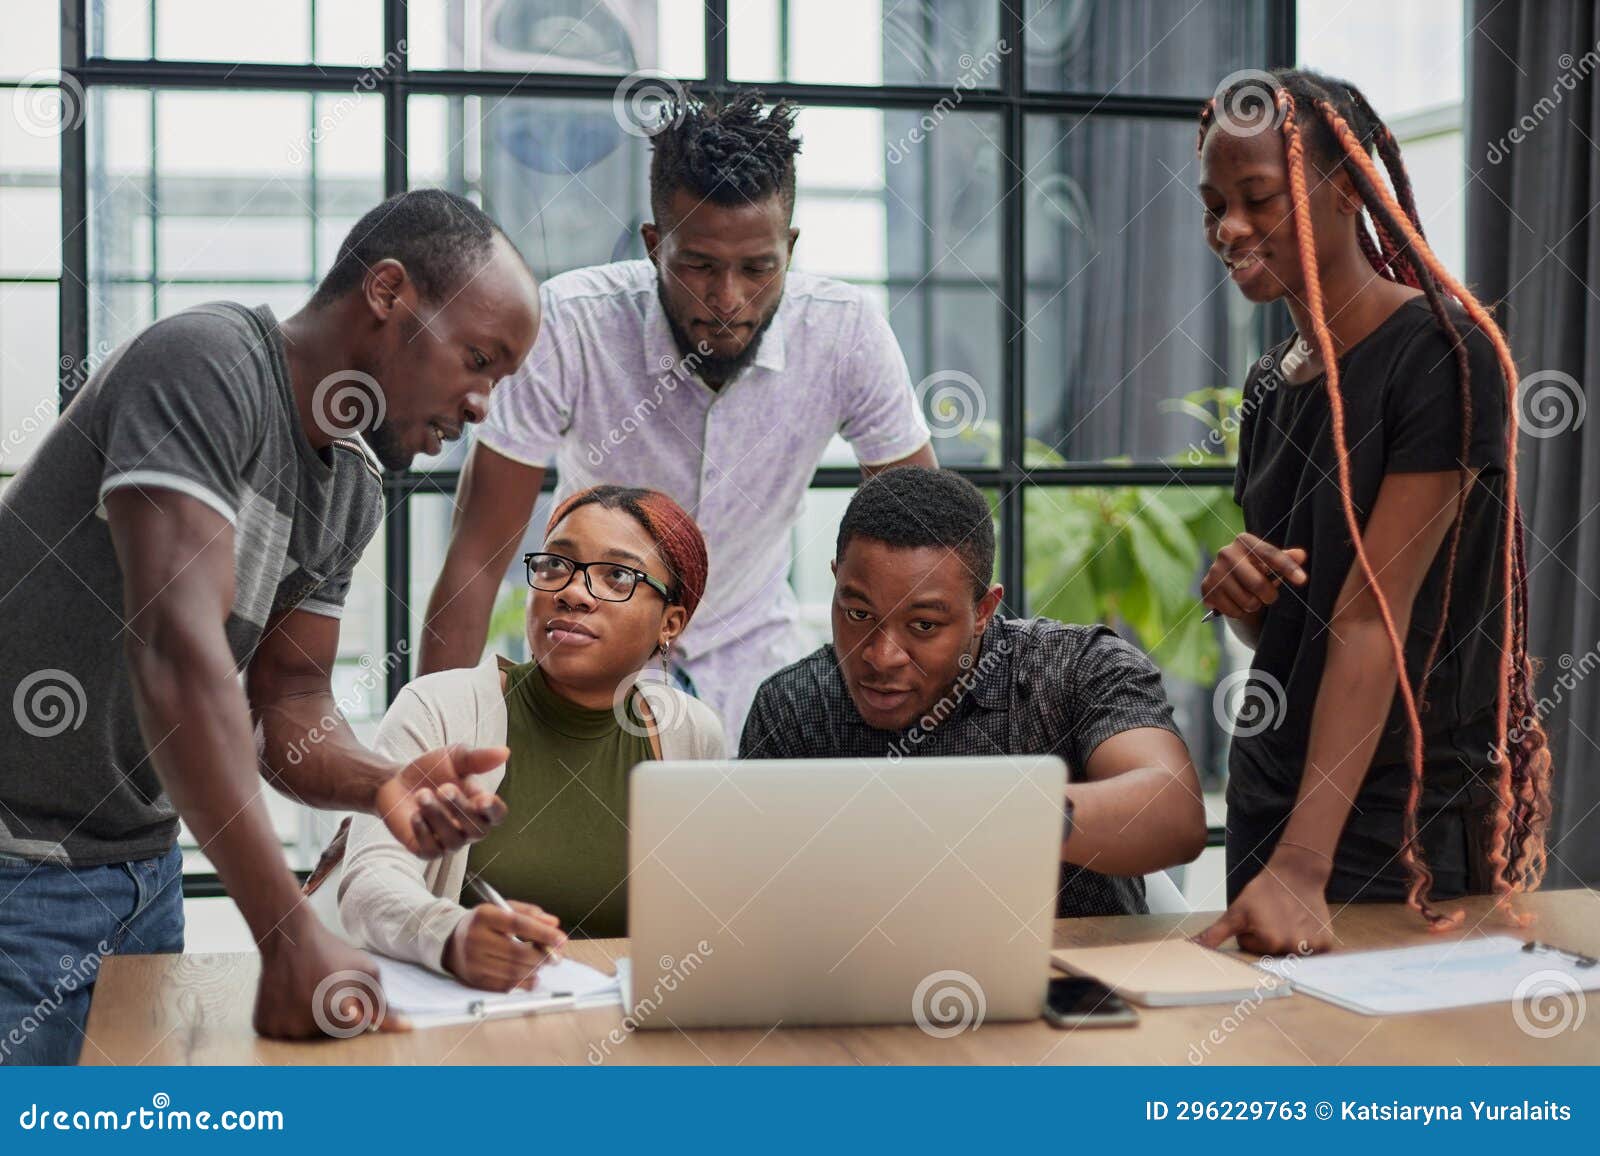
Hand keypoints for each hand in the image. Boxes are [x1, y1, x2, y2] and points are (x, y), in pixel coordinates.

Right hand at [254, 914, 408, 1038]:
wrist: (289, 940)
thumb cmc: (333, 954)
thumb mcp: (367, 972)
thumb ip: (383, 1005)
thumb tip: (405, 1029)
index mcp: (335, 1014)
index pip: (354, 1030)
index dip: (355, 1012)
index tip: (349, 998)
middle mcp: (307, 1026)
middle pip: (330, 1036)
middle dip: (335, 1017)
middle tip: (326, 989)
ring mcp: (284, 1029)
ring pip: (307, 1036)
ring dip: (312, 1019)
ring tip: (309, 990)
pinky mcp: (265, 1028)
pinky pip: (285, 1034)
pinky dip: (291, 1020)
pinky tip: (292, 997)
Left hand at [373, 744, 509, 857]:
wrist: (396, 780)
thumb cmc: (432, 769)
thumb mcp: (455, 758)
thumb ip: (478, 758)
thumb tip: (505, 752)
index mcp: (481, 806)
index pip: (498, 815)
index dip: (493, 810)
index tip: (483, 799)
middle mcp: (469, 829)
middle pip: (477, 830)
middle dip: (460, 808)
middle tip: (442, 788)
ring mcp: (449, 842)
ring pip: (453, 841)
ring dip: (437, 817)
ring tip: (421, 794)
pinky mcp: (427, 851)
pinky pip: (432, 851)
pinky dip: (424, 833)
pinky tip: (415, 815)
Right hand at [444, 901, 567, 991]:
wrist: (451, 943)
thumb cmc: (484, 925)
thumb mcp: (502, 910)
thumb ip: (529, 913)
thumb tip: (554, 924)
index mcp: (483, 916)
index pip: (517, 924)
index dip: (542, 933)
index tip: (561, 939)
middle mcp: (475, 939)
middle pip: (517, 952)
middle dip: (543, 955)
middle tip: (556, 955)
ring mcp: (473, 962)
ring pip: (514, 971)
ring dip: (536, 968)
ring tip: (542, 962)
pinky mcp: (475, 980)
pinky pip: (506, 985)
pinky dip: (525, 982)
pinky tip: (531, 974)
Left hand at [1194, 845, 1335, 955]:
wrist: (1296, 875)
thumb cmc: (1263, 892)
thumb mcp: (1235, 912)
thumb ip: (1213, 934)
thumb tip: (1191, 946)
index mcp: (1268, 941)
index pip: (1251, 949)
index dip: (1250, 934)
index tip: (1257, 919)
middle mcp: (1291, 947)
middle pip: (1270, 954)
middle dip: (1268, 940)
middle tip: (1272, 919)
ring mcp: (1311, 947)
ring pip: (1290, 954)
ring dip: (1287, 941)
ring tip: (1287, 921)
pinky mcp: (1325, 944)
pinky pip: (1311, 952)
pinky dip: (1306, 942)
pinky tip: (1301, 924)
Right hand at [1201, 533, 1307, 620]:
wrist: (1225, 581)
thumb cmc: (1254, 568)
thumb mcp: (1270, 562)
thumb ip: (1285, 558)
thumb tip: (1301, 555)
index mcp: (1244, 541)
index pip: (1270, 554)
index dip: (1287, 567)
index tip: (1302, 580)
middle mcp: (1226, 553)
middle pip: (1258, 584)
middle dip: (1269, 596)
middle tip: (1268, 596)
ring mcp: (1214, 572)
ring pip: (1247, 601)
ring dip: (1254, 605)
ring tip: (1250, 598)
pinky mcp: (1206, 589)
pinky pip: (1233, 611)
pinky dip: (1240, 612)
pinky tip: (1236, 603)